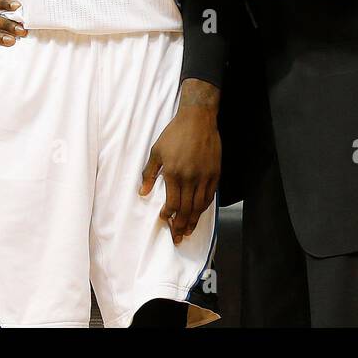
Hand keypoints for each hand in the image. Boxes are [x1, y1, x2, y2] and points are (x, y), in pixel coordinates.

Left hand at [141, 78, 220, 243]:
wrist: (198, 119)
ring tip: (190, 231)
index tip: (165, 220)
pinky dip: (204, 206)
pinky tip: (200, 212)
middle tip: (178, 238)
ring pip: (199, 205)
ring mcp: (204, 176)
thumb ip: (149, 173)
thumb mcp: (157, 151)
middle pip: (186, 209)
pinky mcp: (215, 172)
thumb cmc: (174, 133)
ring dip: (194, 220)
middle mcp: (190, 178)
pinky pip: (210, 195)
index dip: (168, 215)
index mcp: (174, 174)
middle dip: (181, 225)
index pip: (172, 203)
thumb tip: (143, 192)